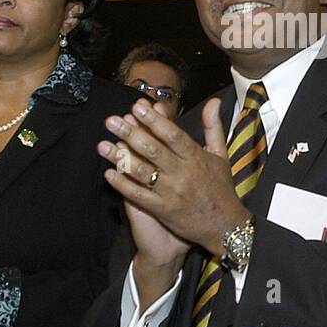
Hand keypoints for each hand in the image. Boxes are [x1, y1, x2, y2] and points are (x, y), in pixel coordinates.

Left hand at [98, 97, 248, 255]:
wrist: (224, 226)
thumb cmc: (221, 188)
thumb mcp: (221, 155)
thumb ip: (213, 127)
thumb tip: (213, 101)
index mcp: (195, 157)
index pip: (172, 135)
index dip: (154, 120)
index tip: (137, 106)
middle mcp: (182, 173)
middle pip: (153, 150)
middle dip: (130, 134)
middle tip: (111, 121)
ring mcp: (171, 192)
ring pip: (142, 172)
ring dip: (120, 158)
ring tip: (102, 145)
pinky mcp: (163, 210)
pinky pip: (139, 196)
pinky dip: (123, 185)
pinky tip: (109, 174)